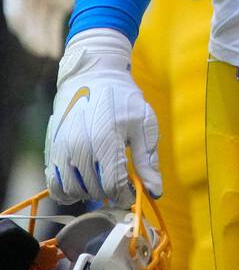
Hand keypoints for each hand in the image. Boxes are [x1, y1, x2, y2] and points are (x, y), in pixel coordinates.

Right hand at [3, 0, 76, 59]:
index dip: (17, 14)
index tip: (21, 29)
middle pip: (26, 14)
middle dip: (30, 32)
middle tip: (39, 48)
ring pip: (38, 22)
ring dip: (41, 38)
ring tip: (48, 52)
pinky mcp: (58, 3)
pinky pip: (51, 23)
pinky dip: (53, 36)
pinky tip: (55, 51)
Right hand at [45, 27, 161, 204]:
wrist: (92, 74)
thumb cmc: (122, 98)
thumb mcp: (143, 124)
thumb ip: (148, 160)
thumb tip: (155, 191)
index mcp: (106, 139)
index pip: (113, 184)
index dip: (124, 195)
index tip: (130, 192)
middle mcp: (80, 146)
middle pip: (94, 189)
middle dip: (110, 193)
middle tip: (119, 185)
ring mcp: (62, 148)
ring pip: (74, 190)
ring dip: (90, 193)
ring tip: (102, 183)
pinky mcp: (52, 149)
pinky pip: (54, 184)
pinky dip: (66, 192)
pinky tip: (80, 186)